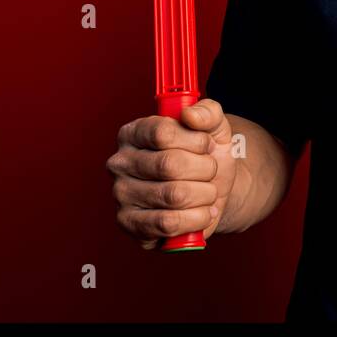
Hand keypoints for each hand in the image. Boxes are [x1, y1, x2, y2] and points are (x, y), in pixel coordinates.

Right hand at [106, 99, 238, 249]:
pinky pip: (169, 223)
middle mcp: (121, 162)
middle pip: (170, 165)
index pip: (163, 132)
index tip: (207, 145)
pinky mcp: (130, 224)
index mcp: (135, 132)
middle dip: (204, 169)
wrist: (215, 192)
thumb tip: (189, 114)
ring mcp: (121, 194)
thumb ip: (208, 112)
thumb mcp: (215, 128)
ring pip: (173, 195)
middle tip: (211, 171)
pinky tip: (202, 212)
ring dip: (205, 194)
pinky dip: (196, 218)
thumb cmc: (207, 157)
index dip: (196, 141)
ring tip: (207, 191)